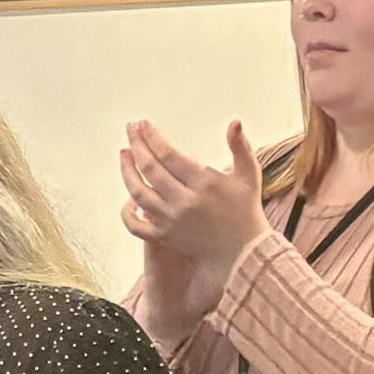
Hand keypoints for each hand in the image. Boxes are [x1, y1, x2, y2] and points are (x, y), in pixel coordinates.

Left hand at [120, 119, 265, 316]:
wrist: (243, 250)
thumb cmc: (246, 209)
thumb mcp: (249, 174)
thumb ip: (241, 147)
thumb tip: (235, 122)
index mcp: (204, 182)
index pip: (168, 154)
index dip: (152, 137)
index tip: (143, 124)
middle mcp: (184, 201)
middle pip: (150, 169)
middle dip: (137, 146)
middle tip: (131, 129)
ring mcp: (172, 221)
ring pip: (139, 193)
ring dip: (127, 171)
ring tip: (124, 153)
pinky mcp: (165, 237)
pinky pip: (137, 227)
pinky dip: (127, 214)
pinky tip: (127, 199)